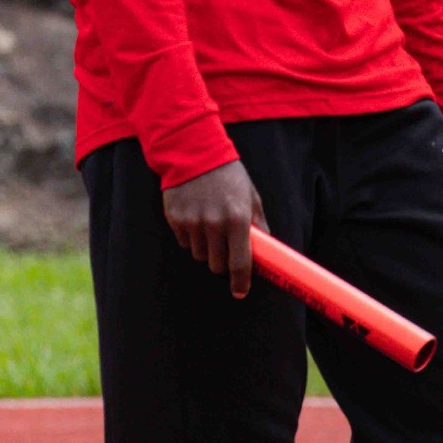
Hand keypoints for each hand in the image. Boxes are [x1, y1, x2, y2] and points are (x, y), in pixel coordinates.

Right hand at [162, 160, 265, 297]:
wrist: (194, 150)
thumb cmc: (228, 174)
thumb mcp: (250, 196)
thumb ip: (258, 224)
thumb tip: (267, 250)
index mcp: (237, 219)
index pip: (239, 263)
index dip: (240, 282)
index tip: (240, 291)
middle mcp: (215, 224)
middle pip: (216, 265)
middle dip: (222, 261)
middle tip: (224, 246)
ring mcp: (192, 222)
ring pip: (199, 255)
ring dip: (205, 248)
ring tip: (208, 225)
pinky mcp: (175, 219)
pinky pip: (184, 242)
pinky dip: (190, 237)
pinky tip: (194, 216)